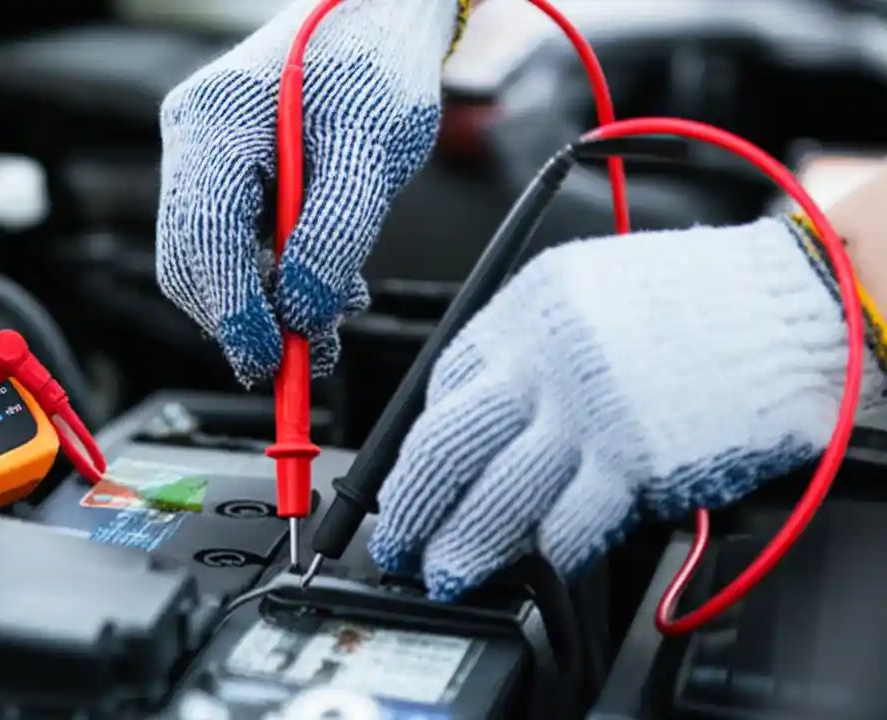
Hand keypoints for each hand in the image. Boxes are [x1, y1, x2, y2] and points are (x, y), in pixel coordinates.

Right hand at [157, 0, 467, 384]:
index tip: (275, 360)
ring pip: (210, 261)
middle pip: (192, 261)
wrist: (378, 14)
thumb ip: (334, 236)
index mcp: (215, 124)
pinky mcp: (225, 170)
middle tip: (308, 354)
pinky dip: (272, 277)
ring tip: (330, 319)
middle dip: (247, 318)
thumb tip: (299, 314)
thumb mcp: (373, 152)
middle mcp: (193, 140)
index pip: (202, 241)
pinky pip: (232, 242)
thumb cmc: (378, 62)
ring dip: (265, 304)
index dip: (235, 313)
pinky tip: (322, 284)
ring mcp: (202, 154)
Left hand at [367, 218, 884, 601]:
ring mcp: (588, 417)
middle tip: (399, 539)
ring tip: (446, 570)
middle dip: (412, 506)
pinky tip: (534, 564)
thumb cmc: (699, 294)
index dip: (420, 443)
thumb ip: (529, 339)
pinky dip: (546, 552)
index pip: (443, 386)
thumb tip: (482, 404)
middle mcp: (544, 364)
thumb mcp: (586, 285)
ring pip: (496, 499)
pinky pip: (570, 525)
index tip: (412, 474)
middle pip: (447, 449)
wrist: (794, 304)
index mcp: (525, 311)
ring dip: (464, 546)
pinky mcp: (637, 464)